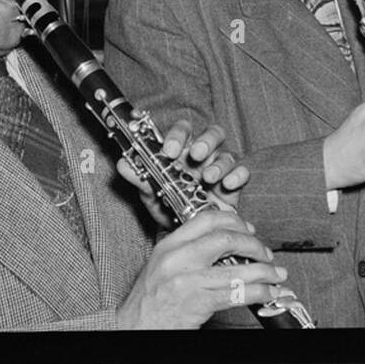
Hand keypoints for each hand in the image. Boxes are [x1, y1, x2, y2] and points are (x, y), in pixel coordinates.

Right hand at [116, 209, 288, 328]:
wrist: (134, 329)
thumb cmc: (150, 301)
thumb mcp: (163, 265)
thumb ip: (189, 250)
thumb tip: (225, 243)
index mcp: (170, 244)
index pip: (207, 219)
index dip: (235, 220)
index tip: (249, 229)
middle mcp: (178, 258)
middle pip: (226, 238)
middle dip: (254, 244)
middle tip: (266, 253)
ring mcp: (187, 279)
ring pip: (237, 268)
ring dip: (265, 271)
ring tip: (277, 274)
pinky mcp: (197, 302)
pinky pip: (237, 293)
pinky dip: (259, 292)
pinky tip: (268, 293)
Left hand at [118, 121, 248, 228]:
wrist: (185, 233)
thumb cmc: (169, 205)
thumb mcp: (150, 192)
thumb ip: (139, 177)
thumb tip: (122, 164)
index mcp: (183, 151)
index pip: (184, 130)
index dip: (178, 135)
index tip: (170, 150)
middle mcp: (203, 156)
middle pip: (213, 134)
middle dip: (206, 141)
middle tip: (196, 155)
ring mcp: (219, 169)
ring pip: (226, 154)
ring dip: (218, 164)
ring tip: (208, 178)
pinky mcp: (234, 185)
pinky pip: (242, 172)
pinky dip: (237, 175)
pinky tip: (228, 185)